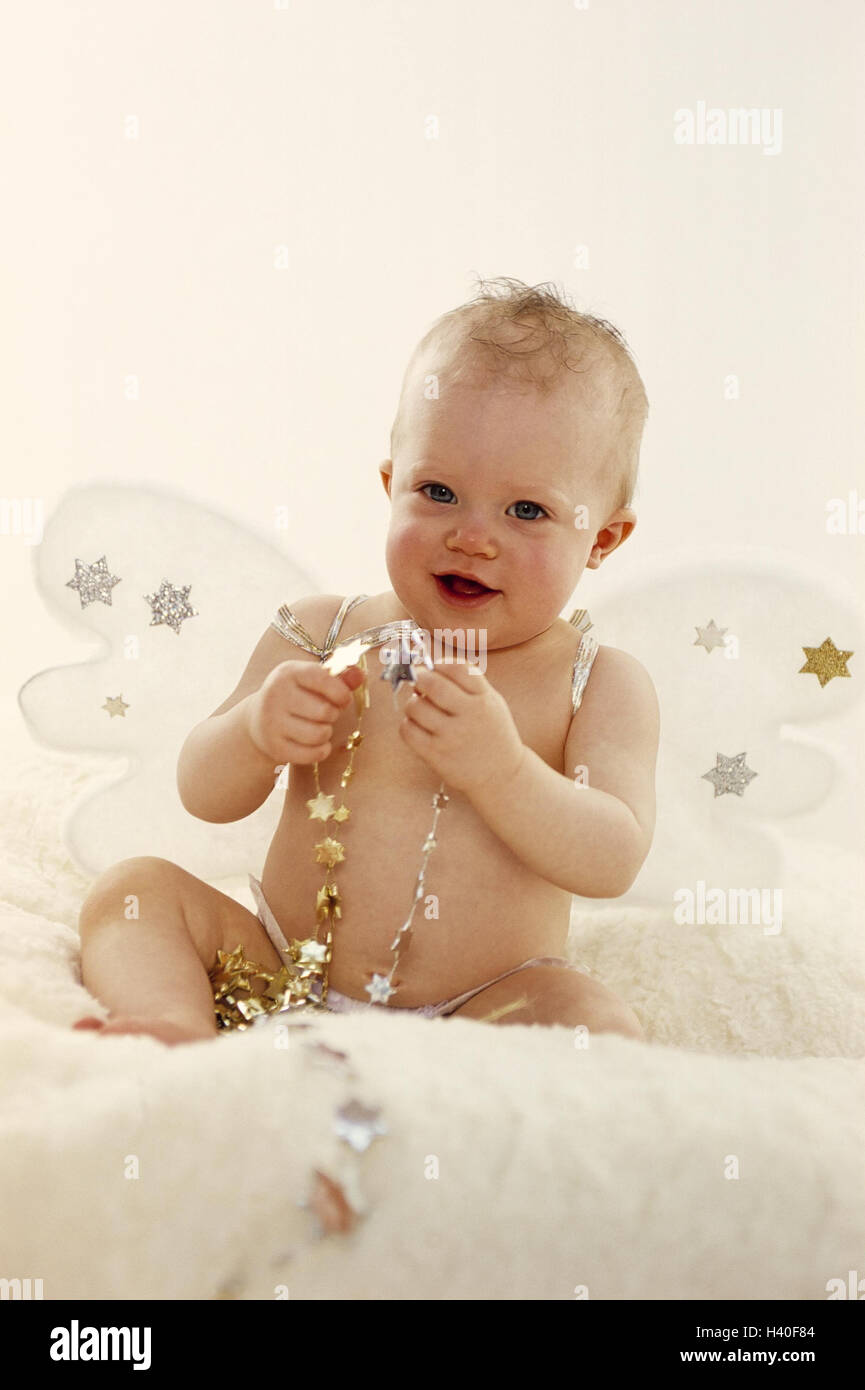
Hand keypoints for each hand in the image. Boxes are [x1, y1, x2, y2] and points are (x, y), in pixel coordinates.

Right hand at [244, 660, 364, 764]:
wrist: (257, 719)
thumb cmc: (296, 695)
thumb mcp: (312, 679)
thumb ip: (340, 677)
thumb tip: (360, 675)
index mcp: (288, 673)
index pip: (323, 679)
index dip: (341, 692)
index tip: (342, 698)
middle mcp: (276, 695)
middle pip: (325, 711)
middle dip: (334, 714)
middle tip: (327, 713)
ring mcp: (272, 722)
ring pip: (319, 734)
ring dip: (327, 732)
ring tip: (320, 727)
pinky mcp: (275, 747)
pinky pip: (313, 754)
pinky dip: (322, 750)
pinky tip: (317, 743)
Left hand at [398, 658, 523, 794]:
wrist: (501, 775)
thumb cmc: (491, 733)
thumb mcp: (492, 703)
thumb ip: (468, 684)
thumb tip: (428, 669)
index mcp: (484, 699)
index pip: (458, 668)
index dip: (440, 663)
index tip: (433, 667)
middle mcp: (469, 715)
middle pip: (433, 684)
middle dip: (419, 677)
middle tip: (418, 681)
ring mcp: (452, 737)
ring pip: (416, 707)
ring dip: (412, 703)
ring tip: (419, 707)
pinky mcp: (436, 755)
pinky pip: (408, 731)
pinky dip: (407, 724)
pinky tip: (417, 726)